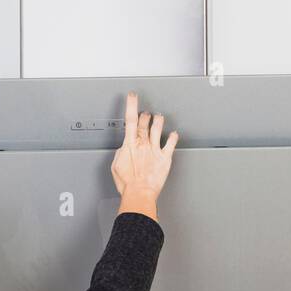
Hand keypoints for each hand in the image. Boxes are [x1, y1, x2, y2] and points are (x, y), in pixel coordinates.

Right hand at [111, 91, 177, 218]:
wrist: (139, 193)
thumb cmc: (128, 184)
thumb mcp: (116, 165)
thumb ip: (121, 153)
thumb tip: (124, 148)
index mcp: (130, 145)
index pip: (130, 119)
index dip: (132, 105)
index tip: (133, 97)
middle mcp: (143, 144)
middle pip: (144, 122)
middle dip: (145, 115)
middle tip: (146, 113)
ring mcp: (155, 150)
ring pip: (158, 128)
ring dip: (158, 120)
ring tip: (159, 117)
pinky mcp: (164, 158)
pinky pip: (171, 143)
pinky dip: (173, 137)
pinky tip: (174, 134)